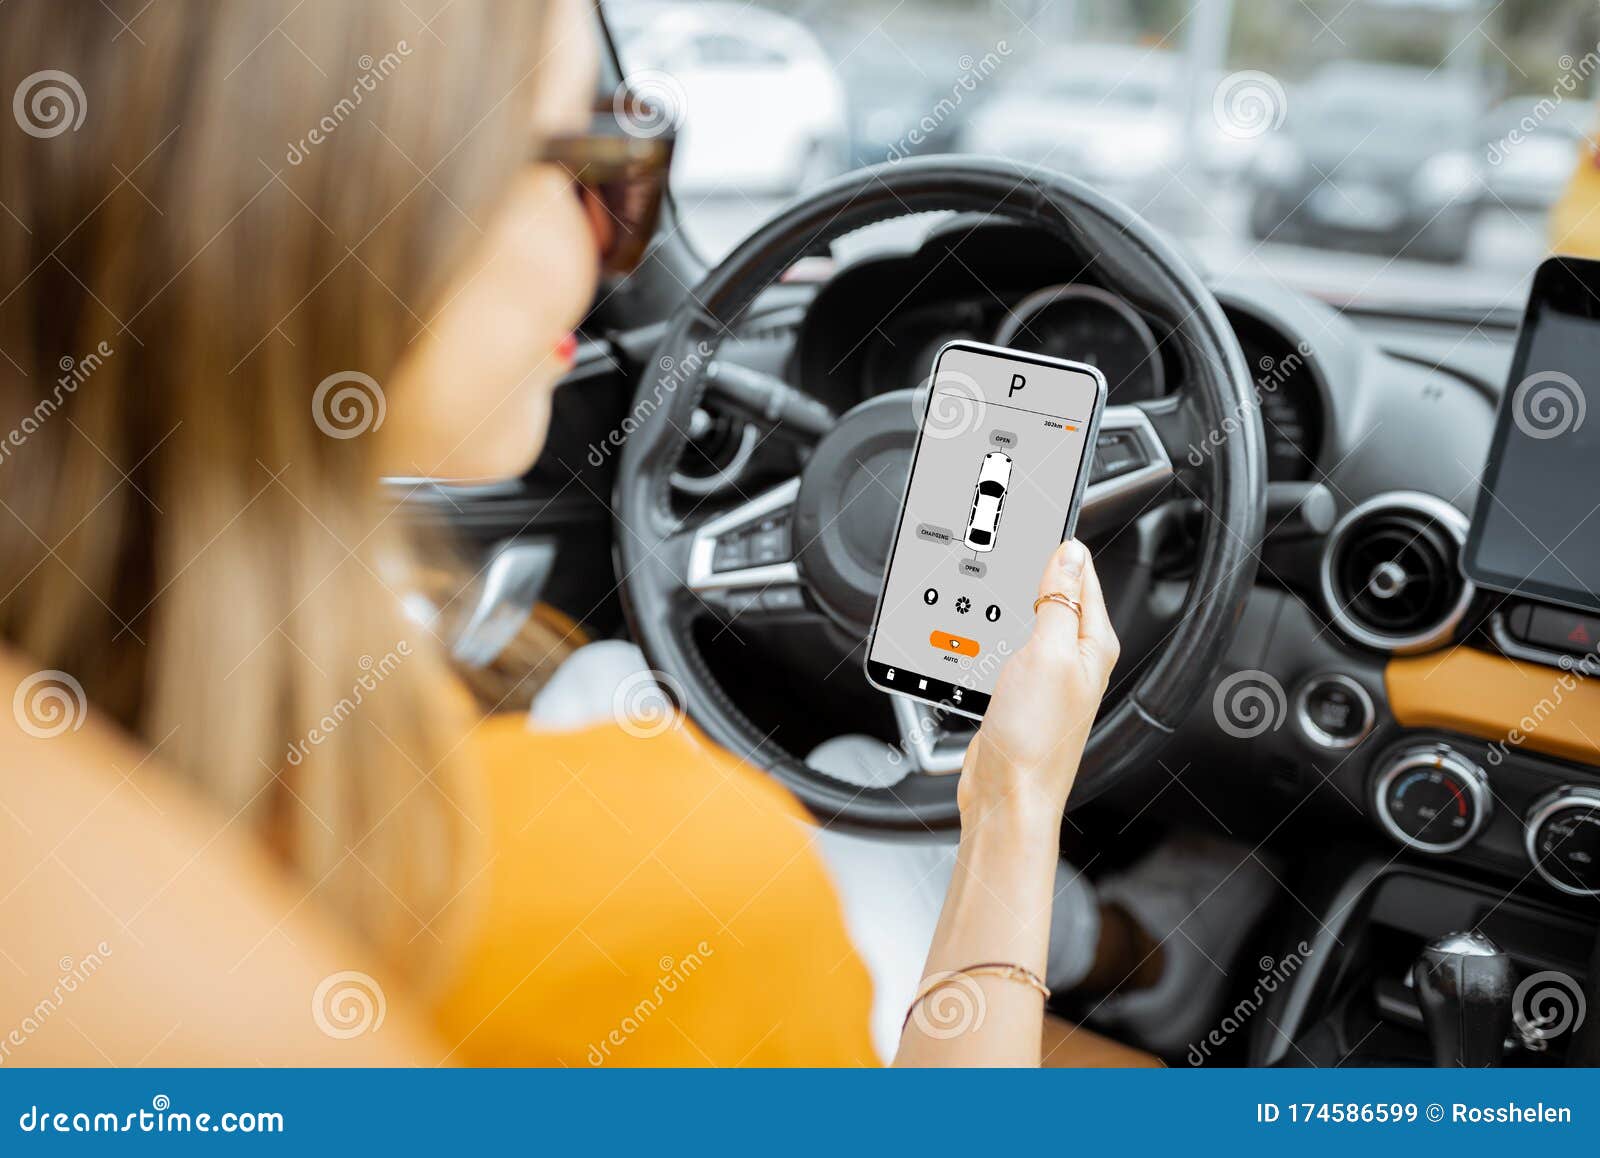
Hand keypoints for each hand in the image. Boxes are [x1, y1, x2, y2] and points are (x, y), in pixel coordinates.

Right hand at [958, 539, 1119, 826]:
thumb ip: (1059, 600)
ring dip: (1005, 603)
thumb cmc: (1035, 738)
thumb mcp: (1048, 654)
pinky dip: (989, 634)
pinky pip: (1006, 647)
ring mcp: (1046, 675)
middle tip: (1001, 548)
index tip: (1034, 520)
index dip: (1058, 545)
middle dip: (1028, 570)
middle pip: (1053, 593)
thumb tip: (1070, 552)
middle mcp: (1074, 657)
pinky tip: (975, 633)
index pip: (1081, 573)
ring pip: (1025, 618)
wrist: (1007, 795)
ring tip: (987, 586)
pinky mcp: (1019, 691)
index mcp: (1092, 642)